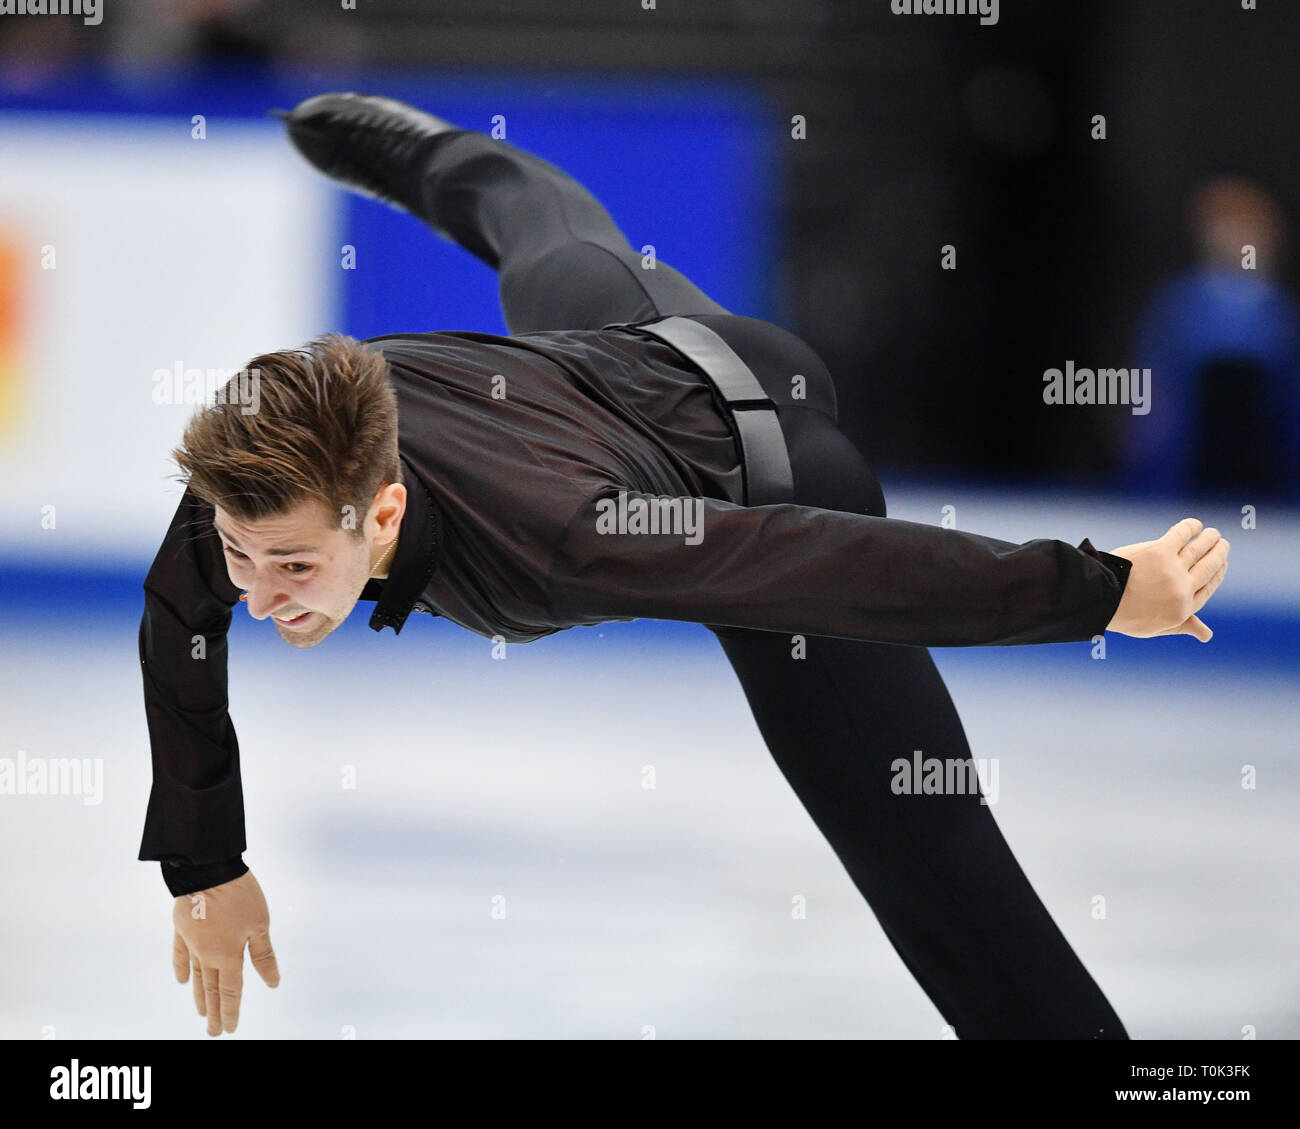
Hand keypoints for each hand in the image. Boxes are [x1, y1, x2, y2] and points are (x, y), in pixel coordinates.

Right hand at [172, 870, 278, 1035]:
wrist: (208, 870)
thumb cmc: (240, 896)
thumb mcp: (260, 925)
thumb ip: (263, 956)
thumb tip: (272, 983)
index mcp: (229, 955)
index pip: (231, 991)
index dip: (231, 1011)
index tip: (230, 1029)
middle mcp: (208, 954)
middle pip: (211, 989)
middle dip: (214, 1012)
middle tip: (214, 1032)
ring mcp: (192, 943)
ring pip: (196, 976)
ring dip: (199, 996)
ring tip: (202, 1013)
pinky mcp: (182, 928)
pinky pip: (180, 954)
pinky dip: (181, 968)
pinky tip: (182, 980)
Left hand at [1106, 517, 1229, 641]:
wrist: (1101, 599)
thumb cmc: (1125, 615)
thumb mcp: (1156, 628)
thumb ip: (1182, 626)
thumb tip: (1207, 635)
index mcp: (1183, 609)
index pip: (1209, 587)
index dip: (1218, 574)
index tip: (1222, 564)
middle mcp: (1183, 589)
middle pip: (1209, 567)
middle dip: (1219, 554)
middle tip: (1223, 544)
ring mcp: (1173, 569)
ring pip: (1199, 549)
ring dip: (1209, 539)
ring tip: (1214, 533)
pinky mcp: (1160, 551)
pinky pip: (1181, 534)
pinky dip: (1190, 527)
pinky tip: (1196, 524)